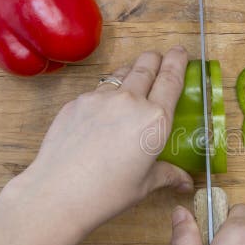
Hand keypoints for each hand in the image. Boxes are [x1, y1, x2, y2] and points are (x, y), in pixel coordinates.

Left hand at [0, 48, 193, 244]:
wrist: (58, 193)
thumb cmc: (107, 193)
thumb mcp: (144, 185)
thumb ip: (167, 174)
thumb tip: (186, 183)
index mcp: (155, 120)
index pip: (171, 78)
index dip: (178, 61)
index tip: (180, 51)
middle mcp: (130, 100)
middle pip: (146, 65)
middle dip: (155, 58)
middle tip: (158, 58)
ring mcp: (100, 98)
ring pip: (120, 74)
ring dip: (131, 72)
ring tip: (132, 81)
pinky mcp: (77, 102)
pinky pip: (97, 90)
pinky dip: (106, 94)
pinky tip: (102, 113)